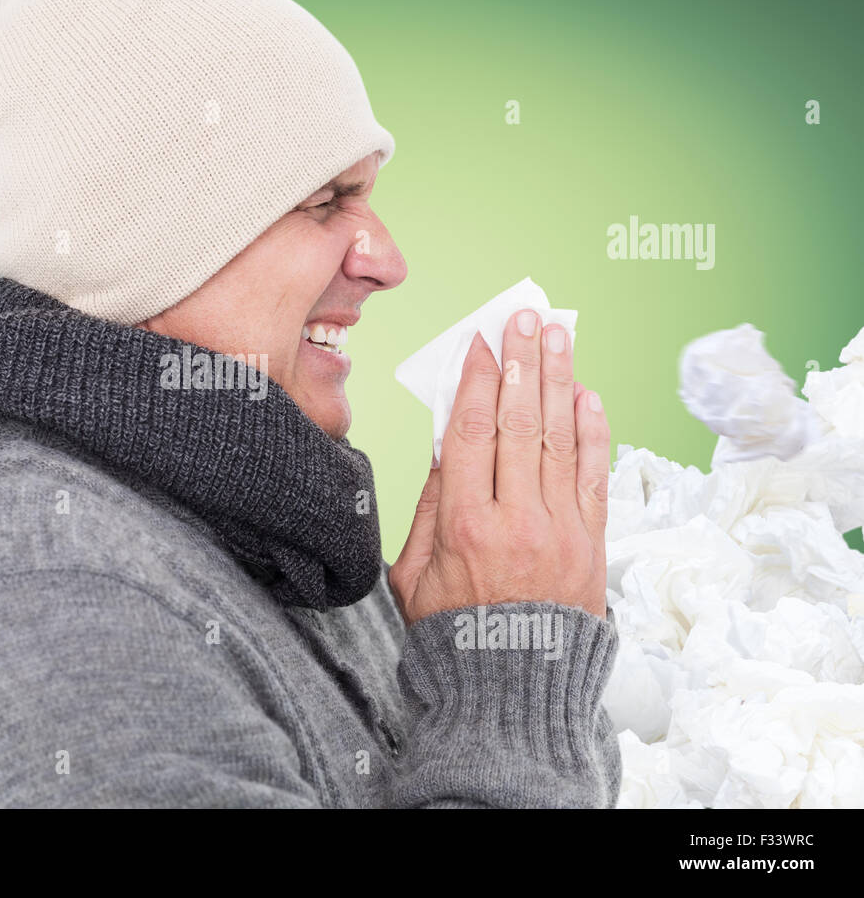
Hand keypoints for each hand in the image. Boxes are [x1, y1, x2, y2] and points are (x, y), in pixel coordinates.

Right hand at [389, 310, 609, 624]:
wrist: (513, 690)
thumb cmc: (453, 633)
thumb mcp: (413, 575)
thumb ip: (429, 507)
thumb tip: (447, 447)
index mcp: (464, 526)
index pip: (472, 432)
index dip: (477, 380)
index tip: (480, 341)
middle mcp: (517, 521)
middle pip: (521, 423)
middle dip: (522, 361)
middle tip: (524, 316)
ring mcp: (562, 531)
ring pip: (562, 439)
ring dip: (560, 380)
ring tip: (558, 335)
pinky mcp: (592, 544)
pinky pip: (595, 475)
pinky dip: (593, 431)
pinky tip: (587, 394)